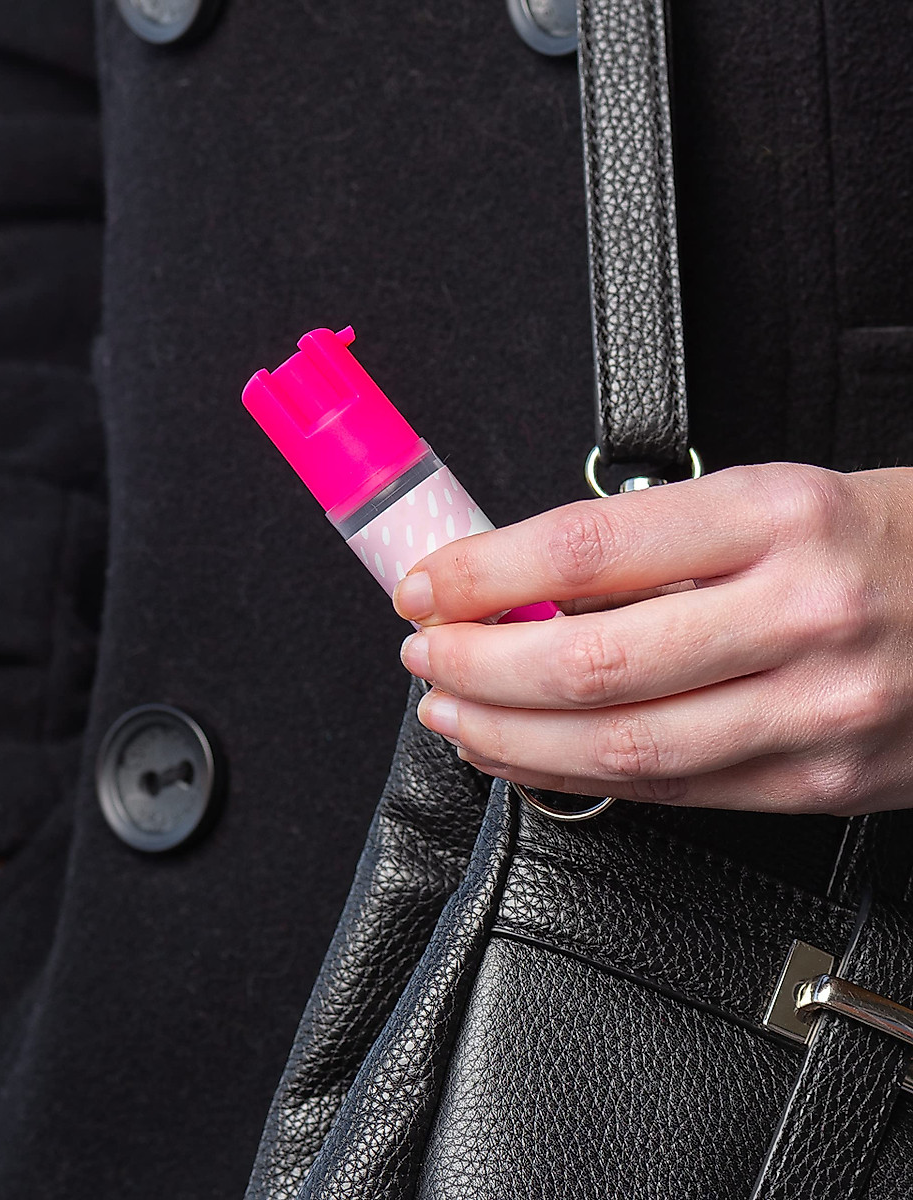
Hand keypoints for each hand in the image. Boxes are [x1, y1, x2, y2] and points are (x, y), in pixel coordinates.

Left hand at [393, 463, 912, 815]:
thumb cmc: (883, 541)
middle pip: (590, 662)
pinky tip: (525, 756)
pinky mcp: (825, 783)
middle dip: (476, 667)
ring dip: (508, 737)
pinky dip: (575, 777)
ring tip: (452, 715)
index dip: (484, 574)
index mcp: (781, 516)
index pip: (589, 547)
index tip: (427, 585)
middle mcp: (803, 614)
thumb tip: (521, 588)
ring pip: (620, 747)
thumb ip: (652, 545)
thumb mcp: (774, 500)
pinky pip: (671, 791)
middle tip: (426, 657)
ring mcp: (820, 711)